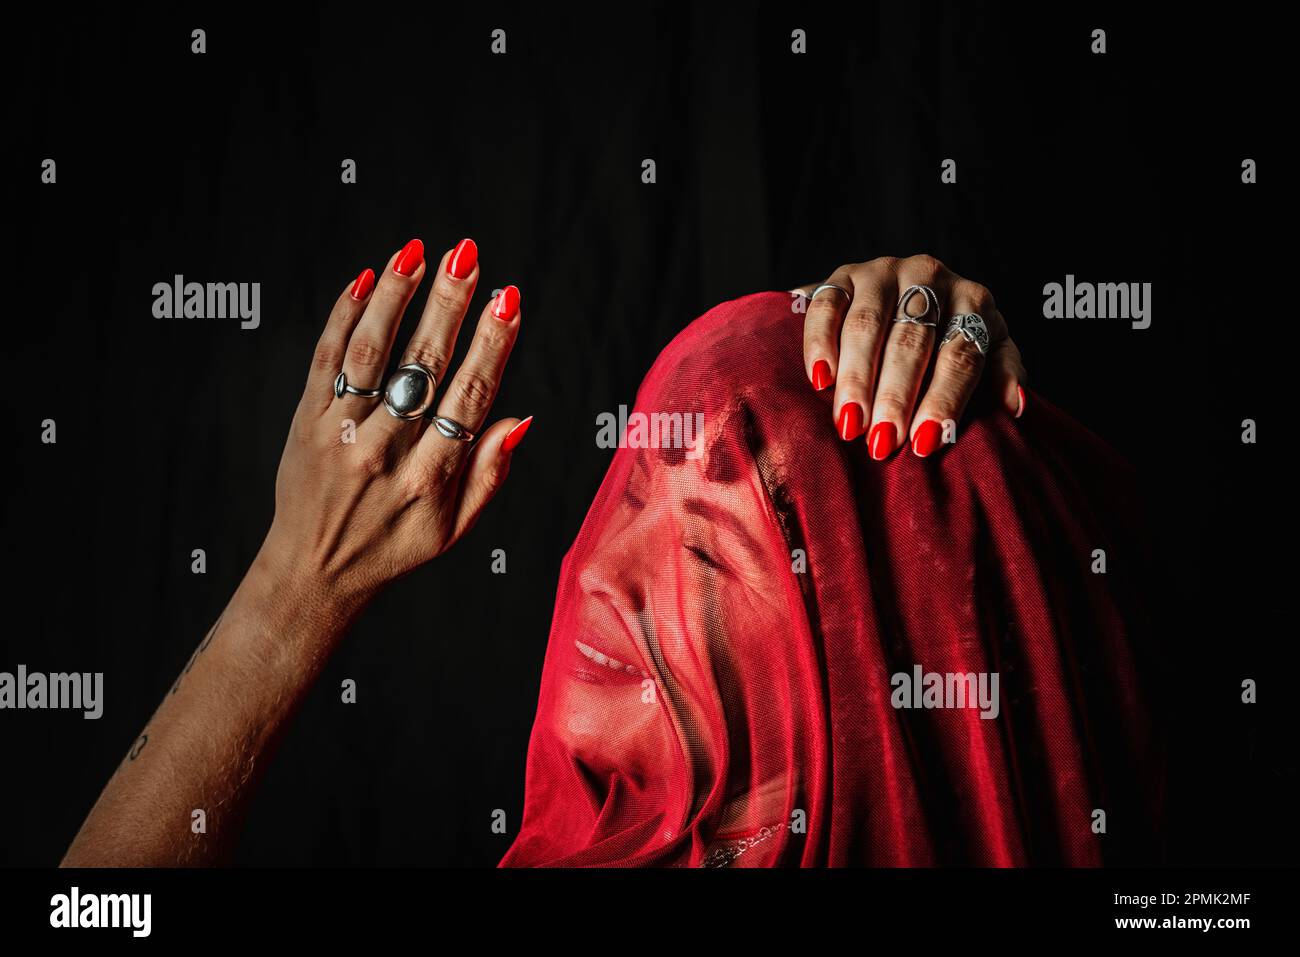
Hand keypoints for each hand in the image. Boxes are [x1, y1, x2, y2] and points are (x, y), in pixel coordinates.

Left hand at [263, 237, 531, 604]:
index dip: (491, 345)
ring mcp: (339, 433)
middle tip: (466, 256)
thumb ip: (490, 475)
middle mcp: (384, 452)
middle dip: (447, 304)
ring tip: (415, 253)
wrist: (312, 572)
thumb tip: (520, 418)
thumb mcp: (454, 529)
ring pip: (369, 352)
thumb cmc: (392, 547)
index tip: (507, 301)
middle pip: (421, 365)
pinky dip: (343, 316)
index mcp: (429, 479)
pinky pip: (325, 360)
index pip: (468, 397)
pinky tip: (365, 280)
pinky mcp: (304, 422)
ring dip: (394, 296)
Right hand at [798, 255, 1026, 457]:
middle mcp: (929, 276)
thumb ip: (1002, 373)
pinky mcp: (843, 275)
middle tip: (883, 442)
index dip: (944, 399)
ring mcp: (883, 272)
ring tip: (850, 424)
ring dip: (857, 377)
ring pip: (868, 324)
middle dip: (896, 396)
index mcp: (973, 300)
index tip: (925, 442)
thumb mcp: (987, 351)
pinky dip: (820, 343)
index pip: (961, 352)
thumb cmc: (949, 339)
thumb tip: (1015, 404)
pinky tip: (821, 380)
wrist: (903, 297)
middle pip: (912, 340)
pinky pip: (828, 305)